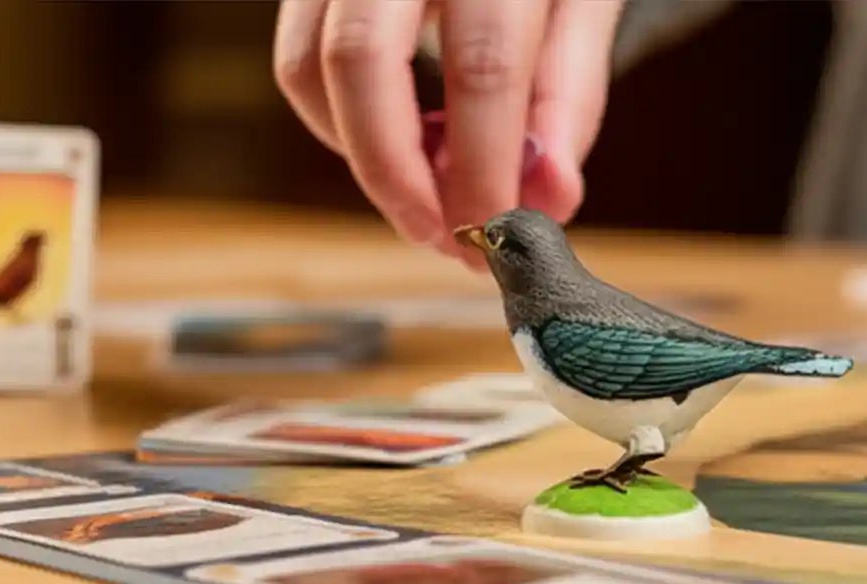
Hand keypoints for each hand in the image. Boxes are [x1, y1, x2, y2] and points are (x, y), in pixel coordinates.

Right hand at [274, 0, 622, 270]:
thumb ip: (568, 96)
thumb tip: (548, 200)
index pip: (481, 67)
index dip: (484, 172)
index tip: (496, 242)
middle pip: (361, 63)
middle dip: (399, 177)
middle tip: (446, 239)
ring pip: (309, 66)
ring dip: (366, 155)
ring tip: (435, 189)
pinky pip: (297, 58)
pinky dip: (342, 122)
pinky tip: (404, 139)